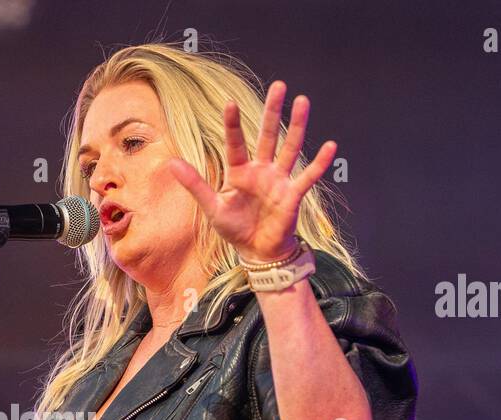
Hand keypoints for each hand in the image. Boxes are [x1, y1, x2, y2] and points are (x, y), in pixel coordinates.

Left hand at [168, 81, 335, 261]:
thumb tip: (170, 163)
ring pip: (290, 148)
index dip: (233, 124)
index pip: (236, 142)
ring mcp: (279, 180)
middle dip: (272, 112)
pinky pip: (308, 176)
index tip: (229, 103)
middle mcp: (261, 170)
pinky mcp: (293, 195)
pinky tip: (330, 146)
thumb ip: (195, 184)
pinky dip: (319, 163)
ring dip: (297, 126)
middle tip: (279, 85)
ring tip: (303, 102)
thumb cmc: (234, 228)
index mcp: (239, 172)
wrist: (257, 252)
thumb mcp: (211, 208)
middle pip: (268, 136)